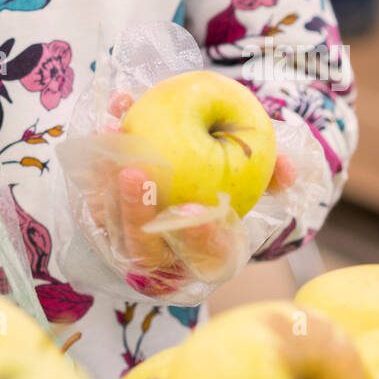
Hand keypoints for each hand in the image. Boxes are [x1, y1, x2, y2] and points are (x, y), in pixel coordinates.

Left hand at [85, 91, 292, 296]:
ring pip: (109, 224)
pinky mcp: (103, 215)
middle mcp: (166, 258)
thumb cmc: (229, 177)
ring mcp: (128, 241)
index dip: (198, 238)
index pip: (205, 259)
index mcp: (209, 256)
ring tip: (113, 138)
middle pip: (144, 249)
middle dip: (136, 212)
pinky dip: (95, 156)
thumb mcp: (256, 171)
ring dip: (105, 182)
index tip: (194, 209)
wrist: (192, 173)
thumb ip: (271, 170)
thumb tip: (286, 169)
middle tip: (135, 172)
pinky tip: (108, 119)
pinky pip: (92, 190)